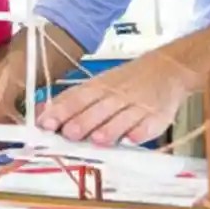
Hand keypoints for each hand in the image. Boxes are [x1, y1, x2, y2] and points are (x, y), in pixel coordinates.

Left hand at [36, 51, 201, 144]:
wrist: (168, 69)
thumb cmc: (126, 81)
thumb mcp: (98, 84)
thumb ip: (72, 101)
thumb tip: (41, 114)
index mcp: (99, 86)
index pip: (76, 98)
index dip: (60, 111)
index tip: (46, 123)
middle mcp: (116, 96)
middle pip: (97, 109)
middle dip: (82, 122)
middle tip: (68, 133)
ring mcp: (137, 106)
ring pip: (121, 119)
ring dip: (109, 129)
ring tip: (96, 140)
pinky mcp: (157, 118)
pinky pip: (147, 127)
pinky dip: (139, 133)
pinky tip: (131, 140)